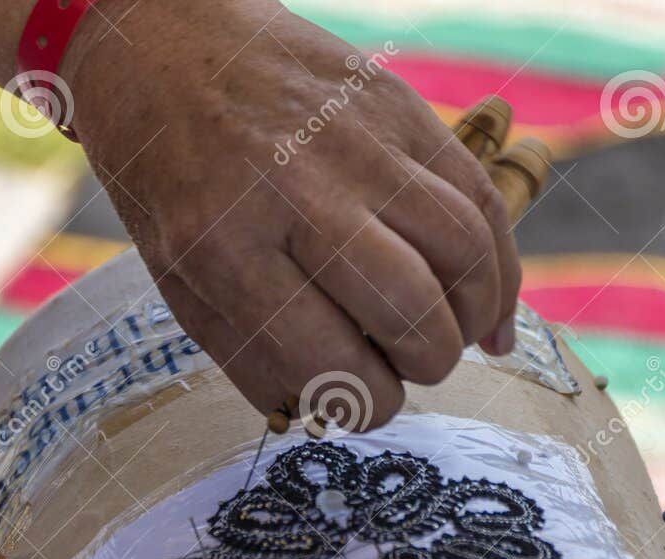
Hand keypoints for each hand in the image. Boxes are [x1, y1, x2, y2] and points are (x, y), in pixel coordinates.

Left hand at [65, 0, 519, 428]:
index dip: (366, 406)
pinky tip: (492, 303)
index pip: (330, 361)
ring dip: (475, 315)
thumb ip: (254, 349)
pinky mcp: (398, 107)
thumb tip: (336, 409)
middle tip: (413, 368)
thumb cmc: (169, 178)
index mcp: (222, 248)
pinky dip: (498, 261)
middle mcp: (296, 192)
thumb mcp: (178, 275)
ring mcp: (354, 143)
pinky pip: (476, 196)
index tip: (370, 407)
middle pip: (409, 308)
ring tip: (459, 337)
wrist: (167, 43)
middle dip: (427, 364)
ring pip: (462, 250)